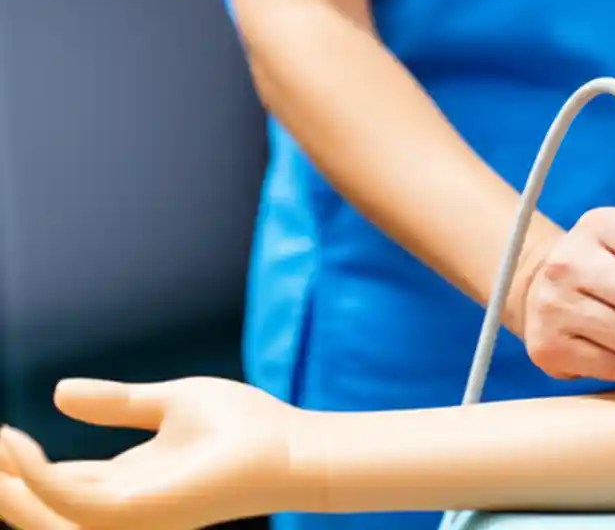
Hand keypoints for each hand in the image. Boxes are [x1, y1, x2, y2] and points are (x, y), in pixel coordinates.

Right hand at [0, 377, 304, 528]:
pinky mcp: (138, 513)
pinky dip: (34, 478)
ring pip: (38, 515)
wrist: (291, 445)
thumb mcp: (168, 403)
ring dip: (5, 485)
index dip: (15, 462)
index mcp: (123, 484)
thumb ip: (117, 402)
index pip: (50, 483)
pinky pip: (68, 504)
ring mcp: (126, 517)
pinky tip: (16, 447)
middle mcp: (117, 508)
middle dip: (0, 482)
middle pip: (36, 504)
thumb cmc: (246, 427)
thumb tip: (59, 391)